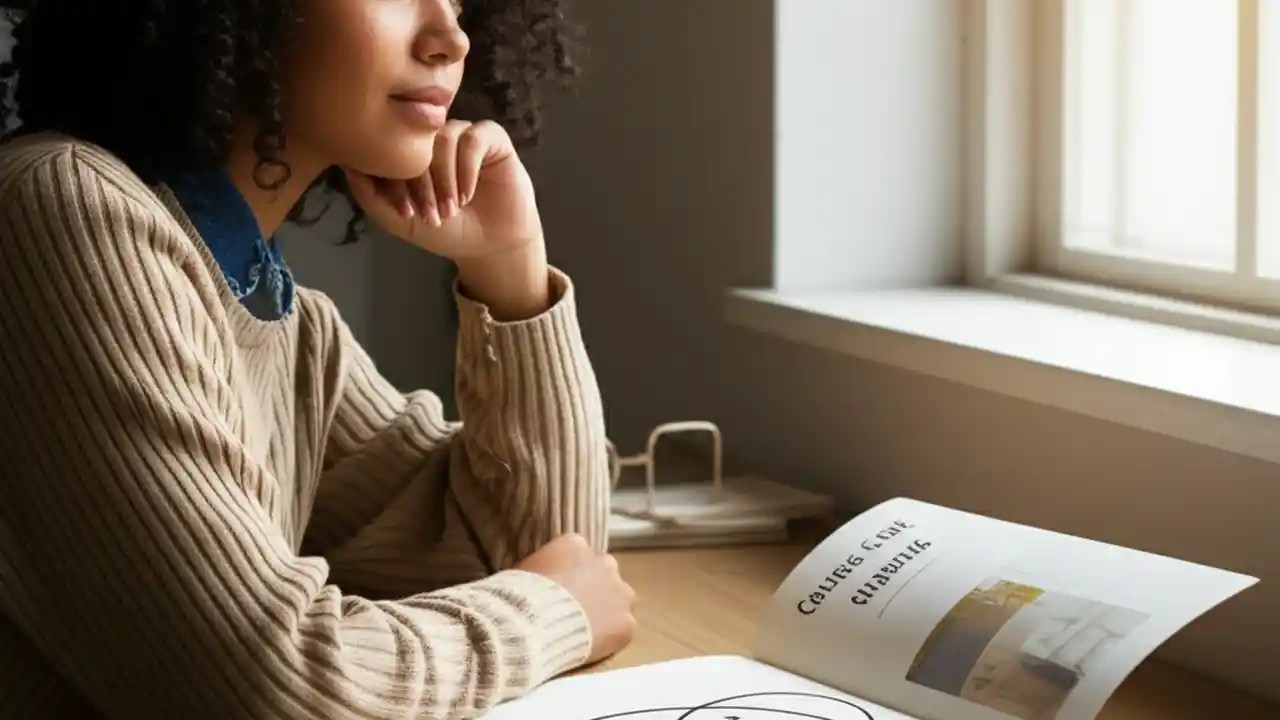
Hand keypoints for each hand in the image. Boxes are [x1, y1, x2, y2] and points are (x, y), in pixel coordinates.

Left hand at [343, 119, 542, 263]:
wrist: (490, 246)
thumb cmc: (445, 231)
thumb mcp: (398, 220)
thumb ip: (369, 194)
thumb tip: (346, 163)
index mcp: (409, 150)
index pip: (391, 144)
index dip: (395, 177)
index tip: (407, 214)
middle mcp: (434, 136)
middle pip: (417, 138)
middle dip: (420, 180)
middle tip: (430, 214)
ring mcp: (461, 134)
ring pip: (444, 137)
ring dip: (445, 178)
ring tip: (451, 209)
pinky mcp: (491, 138)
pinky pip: (473, 139)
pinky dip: (467, 169)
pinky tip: (468, 194)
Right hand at [516, 533, 636, 664]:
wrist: (530, 625)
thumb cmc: (518, 596)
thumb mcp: (525, 569)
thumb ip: (544, 568)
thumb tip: (542, 579)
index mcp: (576, 544)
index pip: (580, 556)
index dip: (570, 577)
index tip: (560, 593)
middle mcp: (604, 562)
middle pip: (604, 575)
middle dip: (593, 590)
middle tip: (574, 612)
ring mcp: (620, 592)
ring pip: (618, 601)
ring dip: (606, 611)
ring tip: (584, 631)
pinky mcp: (626, 622)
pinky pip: (621, 629)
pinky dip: (610, 637)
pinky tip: (592, 647)